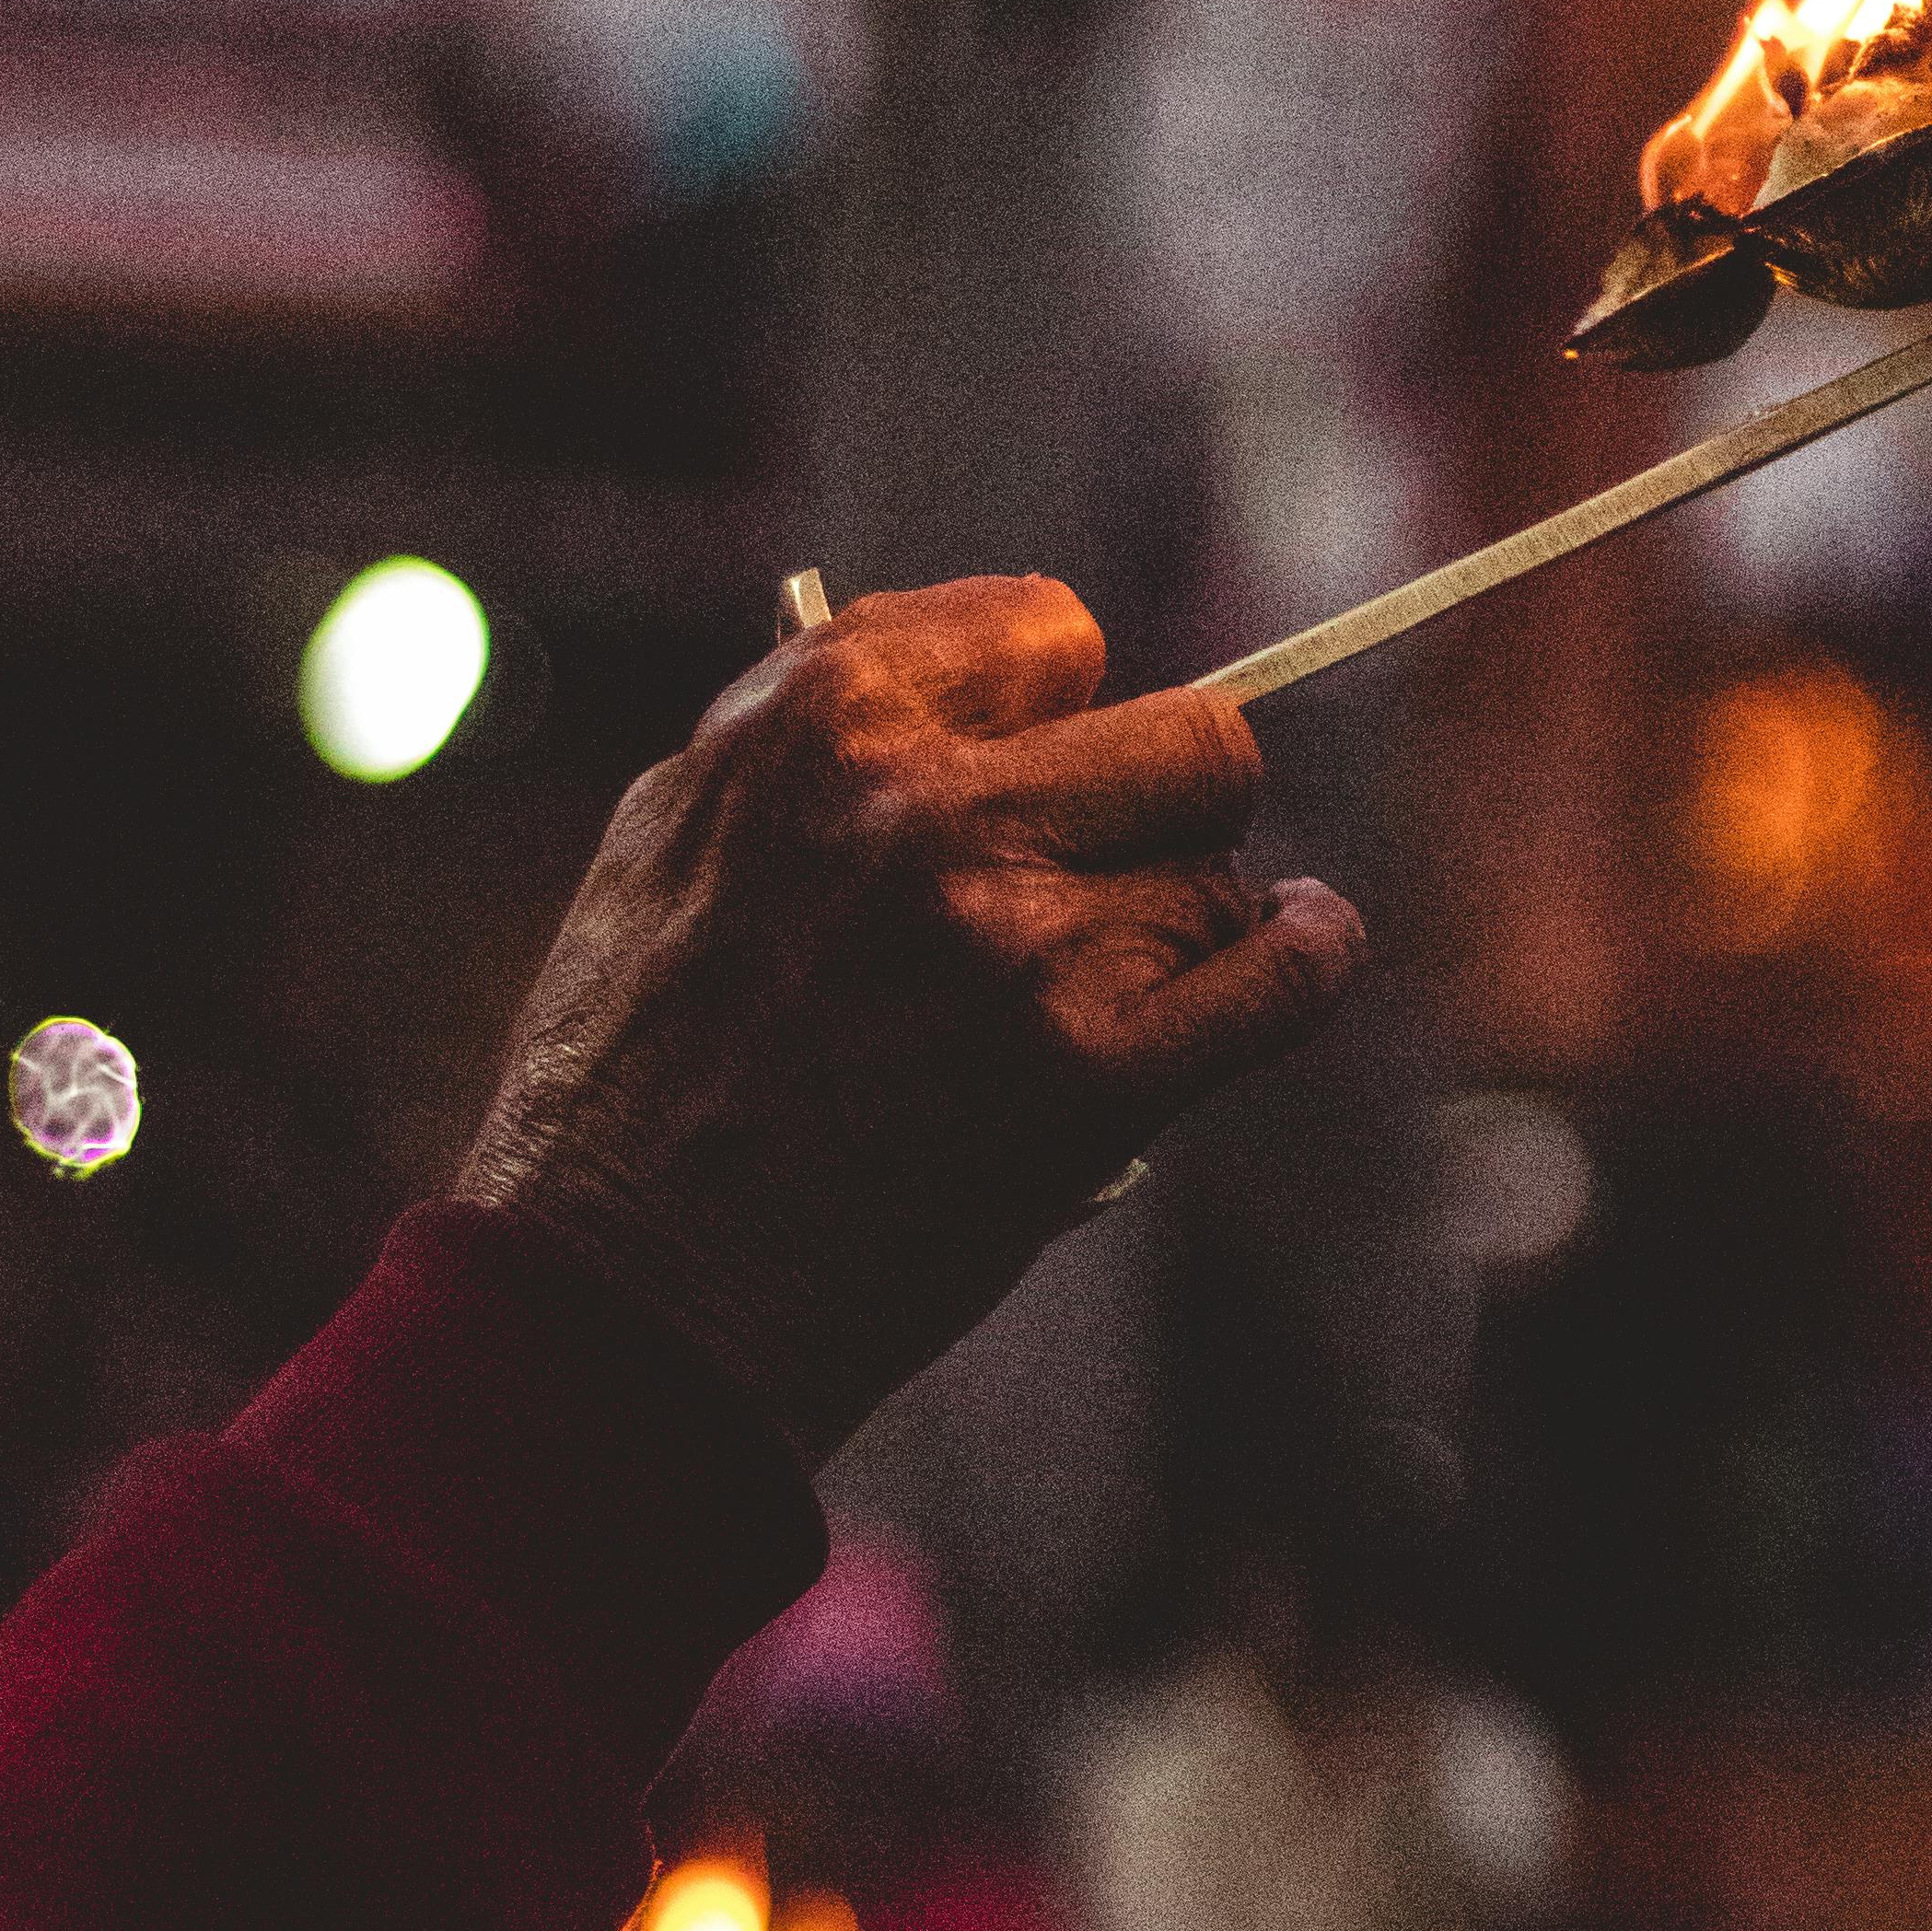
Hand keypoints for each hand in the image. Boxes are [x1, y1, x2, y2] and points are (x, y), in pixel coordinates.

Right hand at [453, 577, 1360, 1459]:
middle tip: (1109, 868)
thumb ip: (826, 740)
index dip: (1060, 704)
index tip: (1046, 757)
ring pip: (1217, 877)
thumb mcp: (674, 836)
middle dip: (1164, 802)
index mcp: (818, 719)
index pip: (1050, 630)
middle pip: (1185, 739)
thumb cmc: (629, 1076)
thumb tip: (985, 685)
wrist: (623, 1300)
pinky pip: (1282, 978)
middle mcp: (926, 808)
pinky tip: (1303, 945)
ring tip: (1100, 988)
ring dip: (1182, 926)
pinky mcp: (1089, 1076)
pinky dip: (1308, 960)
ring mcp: (1018, 943)